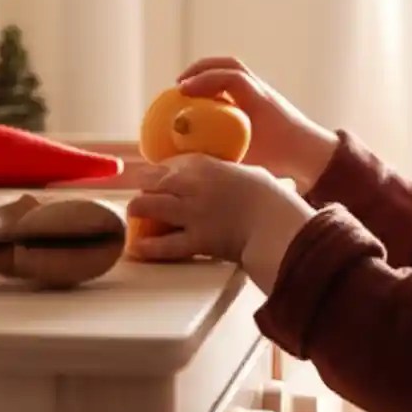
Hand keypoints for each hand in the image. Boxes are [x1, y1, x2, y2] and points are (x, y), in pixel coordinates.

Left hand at [128, 153, 315, 290]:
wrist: (277, 224)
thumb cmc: (272, 198)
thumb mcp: (251, 173)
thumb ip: (232, 174)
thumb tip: (233, 177)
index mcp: (206, 165)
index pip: (170, 163)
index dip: (159, 171)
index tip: (155, 177)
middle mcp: (192, 185)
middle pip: (151, 181)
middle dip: (143, 188)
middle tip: (142, 196)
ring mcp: (191, 213)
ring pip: (148, 206)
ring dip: (137, 211)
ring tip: (134, 216)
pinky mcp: (195, 239)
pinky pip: (163, 245)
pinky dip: (147, 247)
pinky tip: (137, 248)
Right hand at [177, 56, 338, 191]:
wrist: (314, 155)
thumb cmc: (283, 159)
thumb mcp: (249, 161)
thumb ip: (219, 159)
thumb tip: (186, 163)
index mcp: (259, 100)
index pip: (231, 77)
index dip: (204, 80)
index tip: (182, 91)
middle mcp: (261, 89)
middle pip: (229, 64)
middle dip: (200, 69)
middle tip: (178, 84)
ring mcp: (262, 90)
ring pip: (233, 69)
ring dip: (208, 74)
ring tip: (187, 89)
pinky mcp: (261, 97)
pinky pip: (236, 80)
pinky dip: (216, 83)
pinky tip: (204, 102)